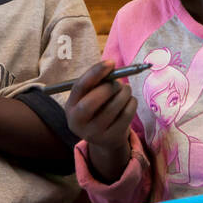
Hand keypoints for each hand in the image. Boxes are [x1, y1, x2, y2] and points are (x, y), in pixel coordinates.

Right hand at [67, 61, 136, 179]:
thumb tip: (111, 66)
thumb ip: (97, 82)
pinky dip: (131, 103)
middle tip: (119, 82)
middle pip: (92, 101)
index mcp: (70, 107)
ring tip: (126, 90)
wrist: (104, 138)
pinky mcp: (111, 138)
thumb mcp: (90, 97)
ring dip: (124, 93)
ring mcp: (94, 133)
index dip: (95, 73)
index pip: (80, 87)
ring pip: (112, 108)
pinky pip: (126, 115)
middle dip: (109, 87)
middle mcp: (78, 123)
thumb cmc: (98, 109)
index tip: (111, 63)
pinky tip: (129, 101)